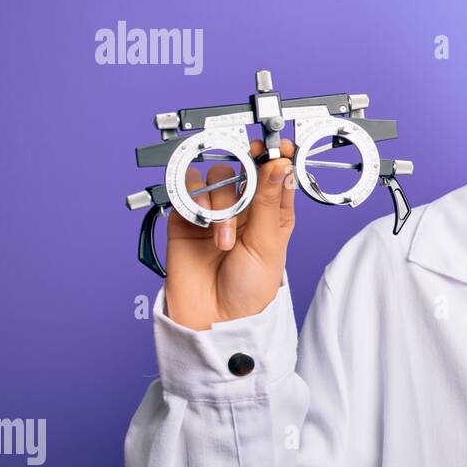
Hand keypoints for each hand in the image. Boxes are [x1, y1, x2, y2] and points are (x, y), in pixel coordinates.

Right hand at [162, 138, 298, 330]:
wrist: (215, 320)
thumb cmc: (250, 290)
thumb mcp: (268, 243)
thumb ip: (267, 200)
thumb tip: (280, 163)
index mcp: (271, 212)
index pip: (274, 172)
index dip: (276, 156)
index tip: (278, 146)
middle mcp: (244, 208)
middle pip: (242, 168)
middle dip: (244, 174)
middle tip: (247, 184)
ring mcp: (214, 211)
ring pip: (215, 178)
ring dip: (220, 204)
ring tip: (223, 240)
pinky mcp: (187, 218)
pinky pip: (186, 191)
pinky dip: (194, 202)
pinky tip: (202, 227)